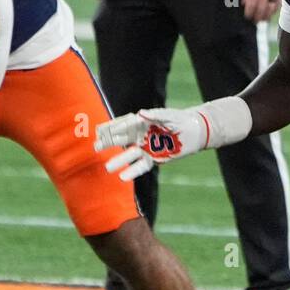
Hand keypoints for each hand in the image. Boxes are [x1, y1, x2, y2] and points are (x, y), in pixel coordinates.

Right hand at [96, 106, 211, 181]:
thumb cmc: (180, 120)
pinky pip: (141, 166)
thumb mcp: (168, 115)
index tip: (101, 132)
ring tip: (107, 168)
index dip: (111, 128)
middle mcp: (140, 135)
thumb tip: (140, 113)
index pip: (122, 124)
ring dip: (118, 161)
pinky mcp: (153, 159)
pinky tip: (123, 177)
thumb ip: (155, 114)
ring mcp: (145, 148)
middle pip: (120, 140)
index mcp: (140, 122)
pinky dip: (133, 172)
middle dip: (108, 143)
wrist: (194, 132)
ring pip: (128, 155)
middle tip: (96, 147)